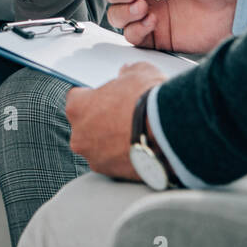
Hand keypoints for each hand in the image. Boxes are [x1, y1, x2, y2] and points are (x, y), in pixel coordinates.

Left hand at [65, 61, 166, 179]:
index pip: (76, 99)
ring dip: (112, 142)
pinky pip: (115, 163)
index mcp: (77, 108)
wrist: (170, 131)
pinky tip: (142, 148)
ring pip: (99, 148)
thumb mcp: (139, 72)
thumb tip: (127, 72)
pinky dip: (125, 157)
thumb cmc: (149, 99)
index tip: (105, 97)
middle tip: (123, 115)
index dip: (93, 96)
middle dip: (101, 121)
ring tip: (136, 133)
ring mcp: (95, 159)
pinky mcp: (113, 175)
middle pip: (86, 126)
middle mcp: (80, 136)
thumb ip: (128, 71)